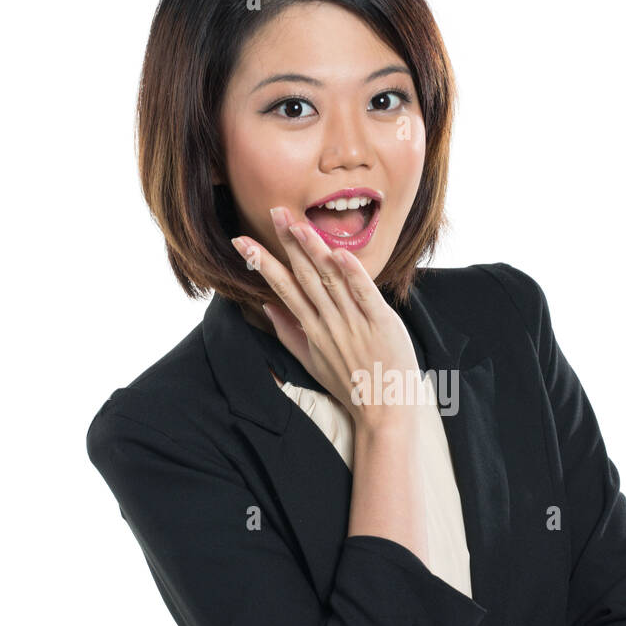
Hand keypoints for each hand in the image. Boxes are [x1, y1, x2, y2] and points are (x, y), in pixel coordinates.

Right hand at [231, 207, 420, 426]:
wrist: (384, 413)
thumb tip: (267, 306)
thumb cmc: (352, 386)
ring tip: (297, 223)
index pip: (283, 288)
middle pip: (304, 276)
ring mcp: (354, 322)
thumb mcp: (313, 362)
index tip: (241, 241)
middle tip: (274, 212)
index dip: (263, 262)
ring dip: (313, 249)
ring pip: (330, 279)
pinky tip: (339, 253)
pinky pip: (363, 294)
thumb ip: (289, 333)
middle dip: (287, 242)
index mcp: (312, 329)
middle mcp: (329, 322)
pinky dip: (352, 273)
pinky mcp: (381, 323)